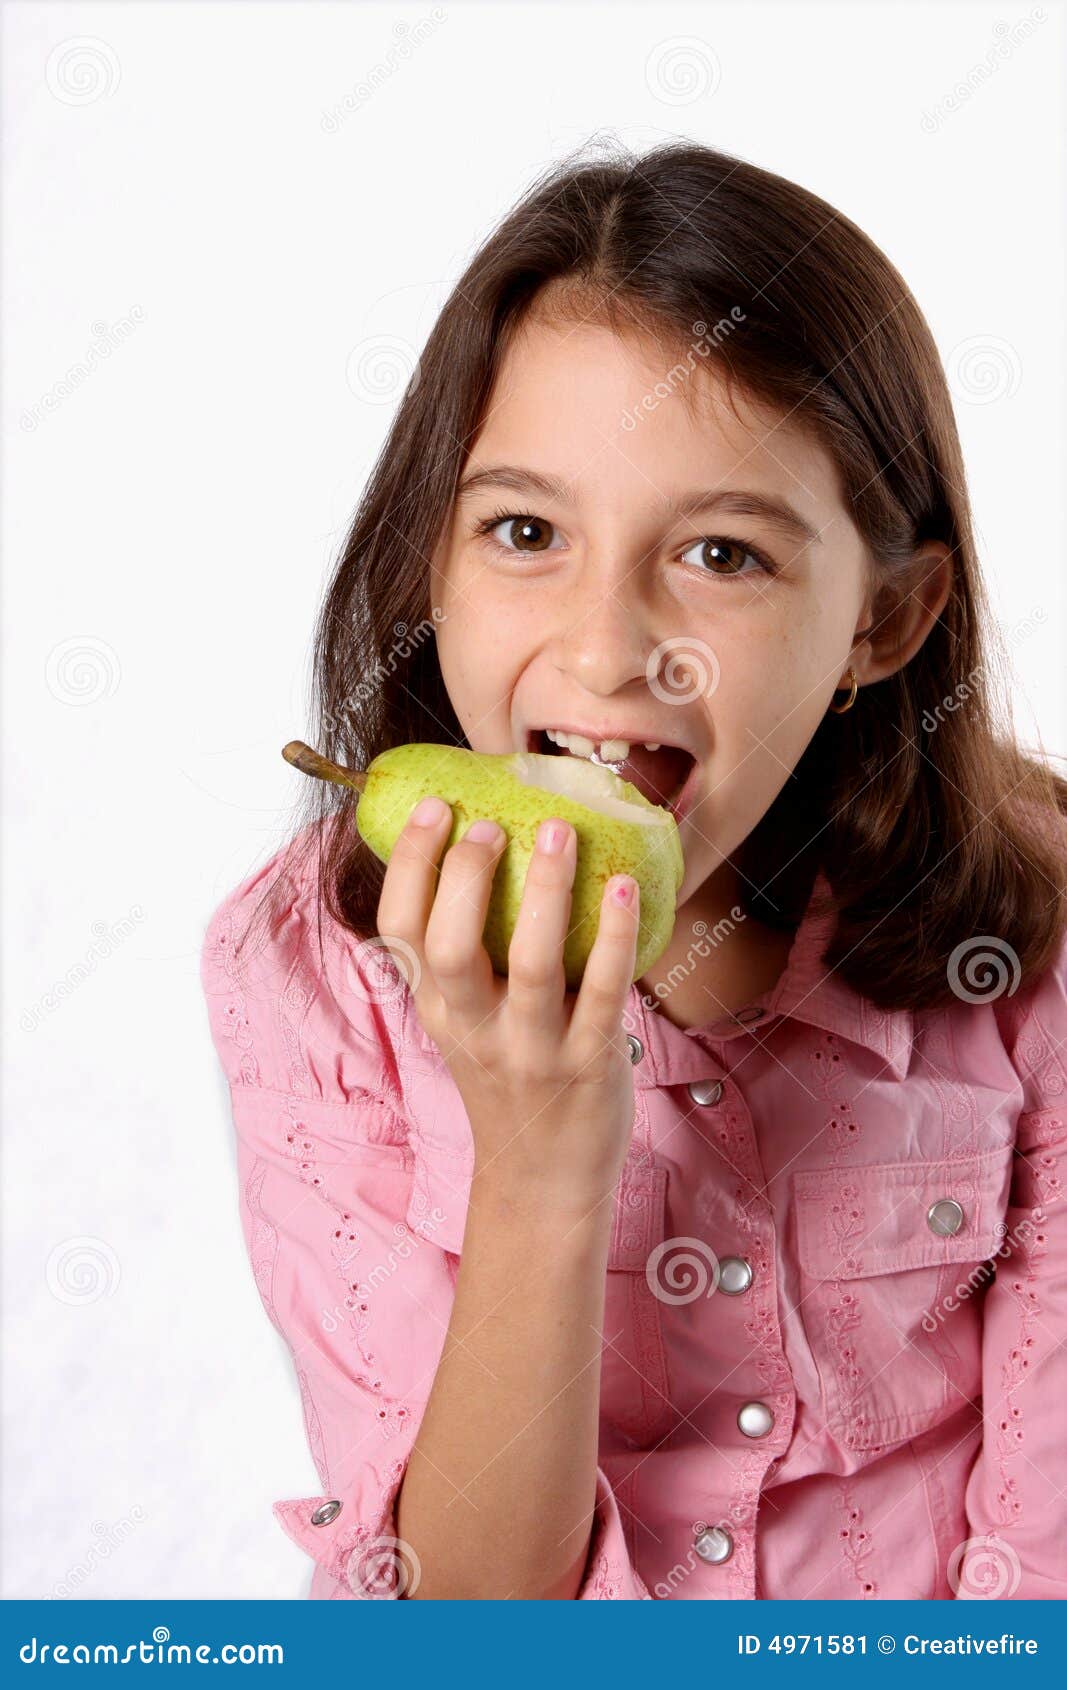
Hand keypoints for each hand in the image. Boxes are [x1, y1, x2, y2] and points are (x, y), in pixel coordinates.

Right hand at [375, 796, 639, 1211]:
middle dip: (465, 875)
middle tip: (494, 822)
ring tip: (561, 832)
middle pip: (450, 945)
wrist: (543, 1180)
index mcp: (437, 1008)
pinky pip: (602, 993)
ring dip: (544, 891)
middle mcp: (473, 1028)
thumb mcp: (466, 1023)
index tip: (438, 809)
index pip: (400, 930)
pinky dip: (613, 937)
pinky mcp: (590, 1062)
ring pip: (529, 964)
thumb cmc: (510, 1080)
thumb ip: (468, 956)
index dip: (412, 865)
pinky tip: (623, 888)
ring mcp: (531, 1048)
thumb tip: (488, 848)